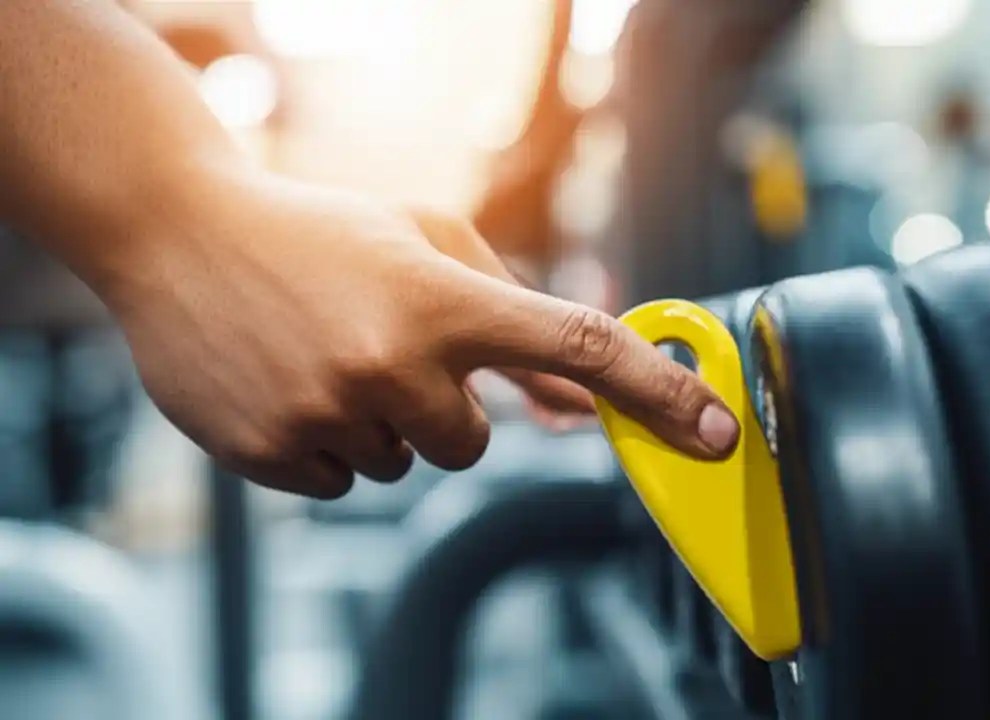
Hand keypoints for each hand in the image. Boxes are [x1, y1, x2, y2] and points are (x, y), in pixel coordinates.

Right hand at [100, 168, 739, 498]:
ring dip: (384, 422)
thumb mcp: (426, 245)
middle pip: (475, 442)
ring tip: (328, 354)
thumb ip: (511, 325)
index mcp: (442, 297)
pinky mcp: (273, 454)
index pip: (577, 347)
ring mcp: (329, 412)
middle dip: (446, 406)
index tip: (716, 432)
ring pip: (406, 464)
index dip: (657, 392)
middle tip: (390, 349)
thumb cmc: (323, 233)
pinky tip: (291, 383)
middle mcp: (393, 361)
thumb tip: (581, 401)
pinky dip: (331, 444)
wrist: (179, 234)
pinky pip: (345, 483)